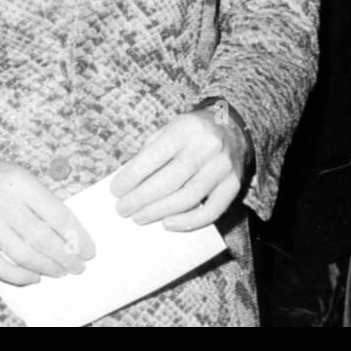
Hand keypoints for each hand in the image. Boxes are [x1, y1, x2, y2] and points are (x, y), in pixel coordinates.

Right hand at [0, 150, 94, 285]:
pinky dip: (19, 276)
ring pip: (23, 254)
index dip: (76, 235)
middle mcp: (1, 200)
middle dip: (65, 256)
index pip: (56, 213)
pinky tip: (34, 277)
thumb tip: (69, 232)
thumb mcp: (19, 175)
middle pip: (41, 237)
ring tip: (60, 272)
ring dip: (46, 267)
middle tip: (78, 266)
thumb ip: (40, 200)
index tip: (88, 249)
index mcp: (19, 181)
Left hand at [110, 110, 250, 231]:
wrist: (231, 126)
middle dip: (142, 198)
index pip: (155, 155)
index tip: (116, 191)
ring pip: (188, 197)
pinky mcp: (234, 185)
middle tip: (123, 210)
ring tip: (139, 217)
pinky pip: (211, 211)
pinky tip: (168, 224)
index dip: (133, 176)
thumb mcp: (169, 129)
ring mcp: (223, 166)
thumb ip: (151, 152)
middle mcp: (207, 146)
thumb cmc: (191, 132)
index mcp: (186, 128)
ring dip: (159, 212)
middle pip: (170, 180)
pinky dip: (188, 222)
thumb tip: (129, 184)